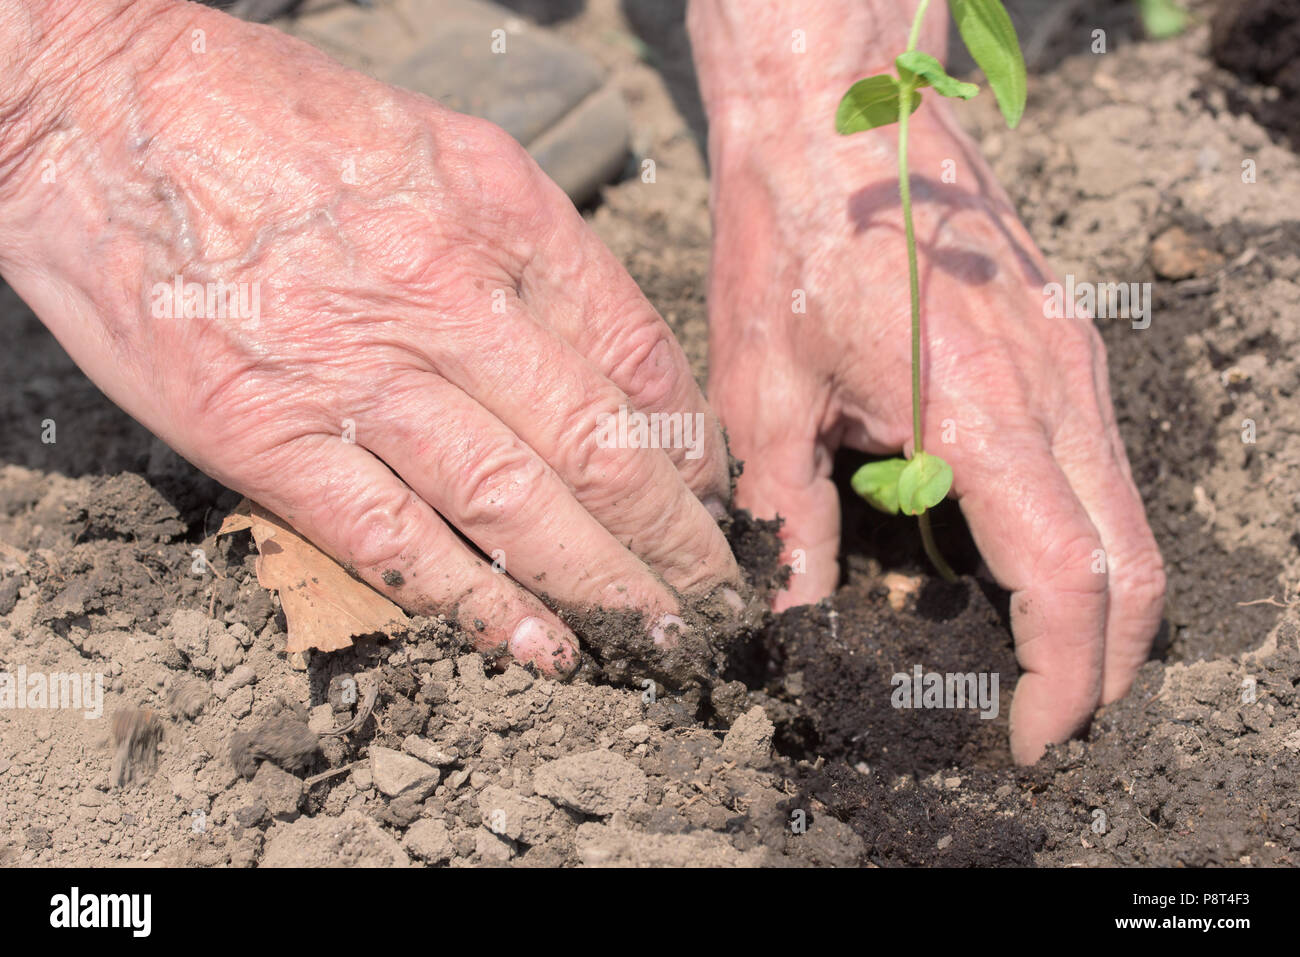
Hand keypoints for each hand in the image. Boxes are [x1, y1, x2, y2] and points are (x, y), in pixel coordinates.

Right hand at [0, 0, 739, 675]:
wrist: (90, 105)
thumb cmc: (268, 113)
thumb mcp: (437, 143)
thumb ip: (529, 242)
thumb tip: (608, 352)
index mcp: (497, 210)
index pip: (637, 352)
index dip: (689, 441)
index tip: (707, 492)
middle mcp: (443, 294)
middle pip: (598, 445)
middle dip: (673, 536)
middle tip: (713, 592)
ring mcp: (354, 372)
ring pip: (516, 505)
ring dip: (602, 584)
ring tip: (658, 634)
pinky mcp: (266, 435)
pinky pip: (396, 540)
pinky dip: (476, 603)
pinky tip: (538, 645)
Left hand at [696, 74, 1164, 762]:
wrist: (841, 113)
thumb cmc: (793, 238)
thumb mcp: (763, 394)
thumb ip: (784, 518)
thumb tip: (789, 615)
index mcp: (979, 409)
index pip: (1065, 579)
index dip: (1060, 678)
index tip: (1028, 737)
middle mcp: (1056, 388)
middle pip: (1132, 565)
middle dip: (1103, 666)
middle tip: (1044, 722)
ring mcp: (1074, 361)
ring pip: (1129, 518)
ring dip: (1101, 606)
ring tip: (1035, 663)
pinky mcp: (1066, 344)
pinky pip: (1103, 468)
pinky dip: (1086, 540)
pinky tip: (1021, 565)